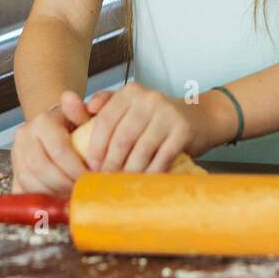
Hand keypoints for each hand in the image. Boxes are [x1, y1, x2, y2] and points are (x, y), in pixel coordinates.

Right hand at [10, 90, 92, 196]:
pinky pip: (24, 194)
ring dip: (54, 194)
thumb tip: (70, 97)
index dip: (77, 166)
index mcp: (41, 122)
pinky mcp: (13, 176)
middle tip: (84, 191)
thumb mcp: (82, 117)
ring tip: (74, 197)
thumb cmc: (73, 127)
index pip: (58, 148)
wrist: (53, 133)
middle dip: (65, 183)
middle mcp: (23, 138)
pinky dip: (42, 202)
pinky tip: (59, 201)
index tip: (93, 176)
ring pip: (31, 182)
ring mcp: (16, 158)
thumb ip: (81, 111)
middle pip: (42, 167)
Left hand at [79, 83, 227, 172]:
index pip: (105, 121)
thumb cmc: (156, 117)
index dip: (96, 147)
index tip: (92, 167)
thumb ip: (104, 104)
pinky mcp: (183, 130)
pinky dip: (150, 173)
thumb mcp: (131, 105)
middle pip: (122, 138)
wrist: (199, 117)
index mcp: (130, 92)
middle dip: (111, 164)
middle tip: (105, 181)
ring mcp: (168, 114)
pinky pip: (161, 158)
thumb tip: (78, 105)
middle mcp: (148, 99)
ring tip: (122, 185)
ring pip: (140, 150)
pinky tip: (144, 183)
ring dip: (129, 172)